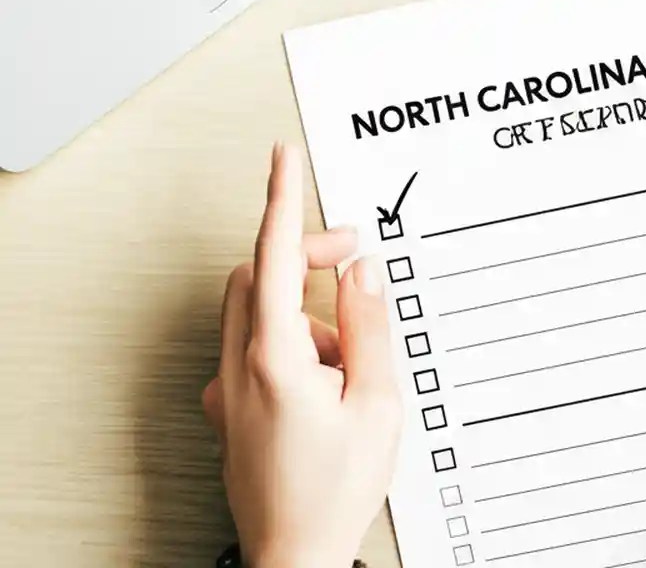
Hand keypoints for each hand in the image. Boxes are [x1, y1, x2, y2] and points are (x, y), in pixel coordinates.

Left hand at [202, 144, 402, 567]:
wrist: (295, 554)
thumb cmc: (335, 490)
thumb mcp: (376, 402)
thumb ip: (370, 326)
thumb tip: (362, 271)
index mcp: (275, 358)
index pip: (276, 255)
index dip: (282, 199)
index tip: (282, 157)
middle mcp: (239, 367)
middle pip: (259, 275)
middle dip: (305, 258)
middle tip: (353, 262)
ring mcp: (229, 389)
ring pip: (257, 313)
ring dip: (305, 314)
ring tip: (353, 365)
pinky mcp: (230, 408)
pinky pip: (254, 350)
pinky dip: (292, 346)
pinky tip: (326, 387)